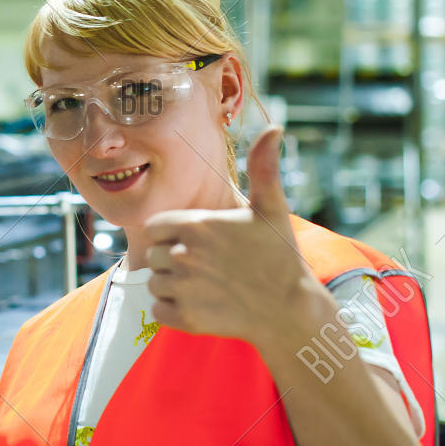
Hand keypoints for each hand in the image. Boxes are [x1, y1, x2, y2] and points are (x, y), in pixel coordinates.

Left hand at [142, 126, 314, 347]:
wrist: (291, 310)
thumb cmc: (280, 257)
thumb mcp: (271, 208)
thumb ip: (263, 168)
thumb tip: (273, 127)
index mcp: (196, 225)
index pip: (156, 225)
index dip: (172, 232)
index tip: (198, 241)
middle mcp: (182, 255)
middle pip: (153, 254)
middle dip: (173, 259)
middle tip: (208, 266)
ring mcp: (182, 288)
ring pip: (155, 282)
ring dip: (173, 285)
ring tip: (207, 285)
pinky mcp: (183, 318)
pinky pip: (158, 310)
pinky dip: (173, 310)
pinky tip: (202, 304)